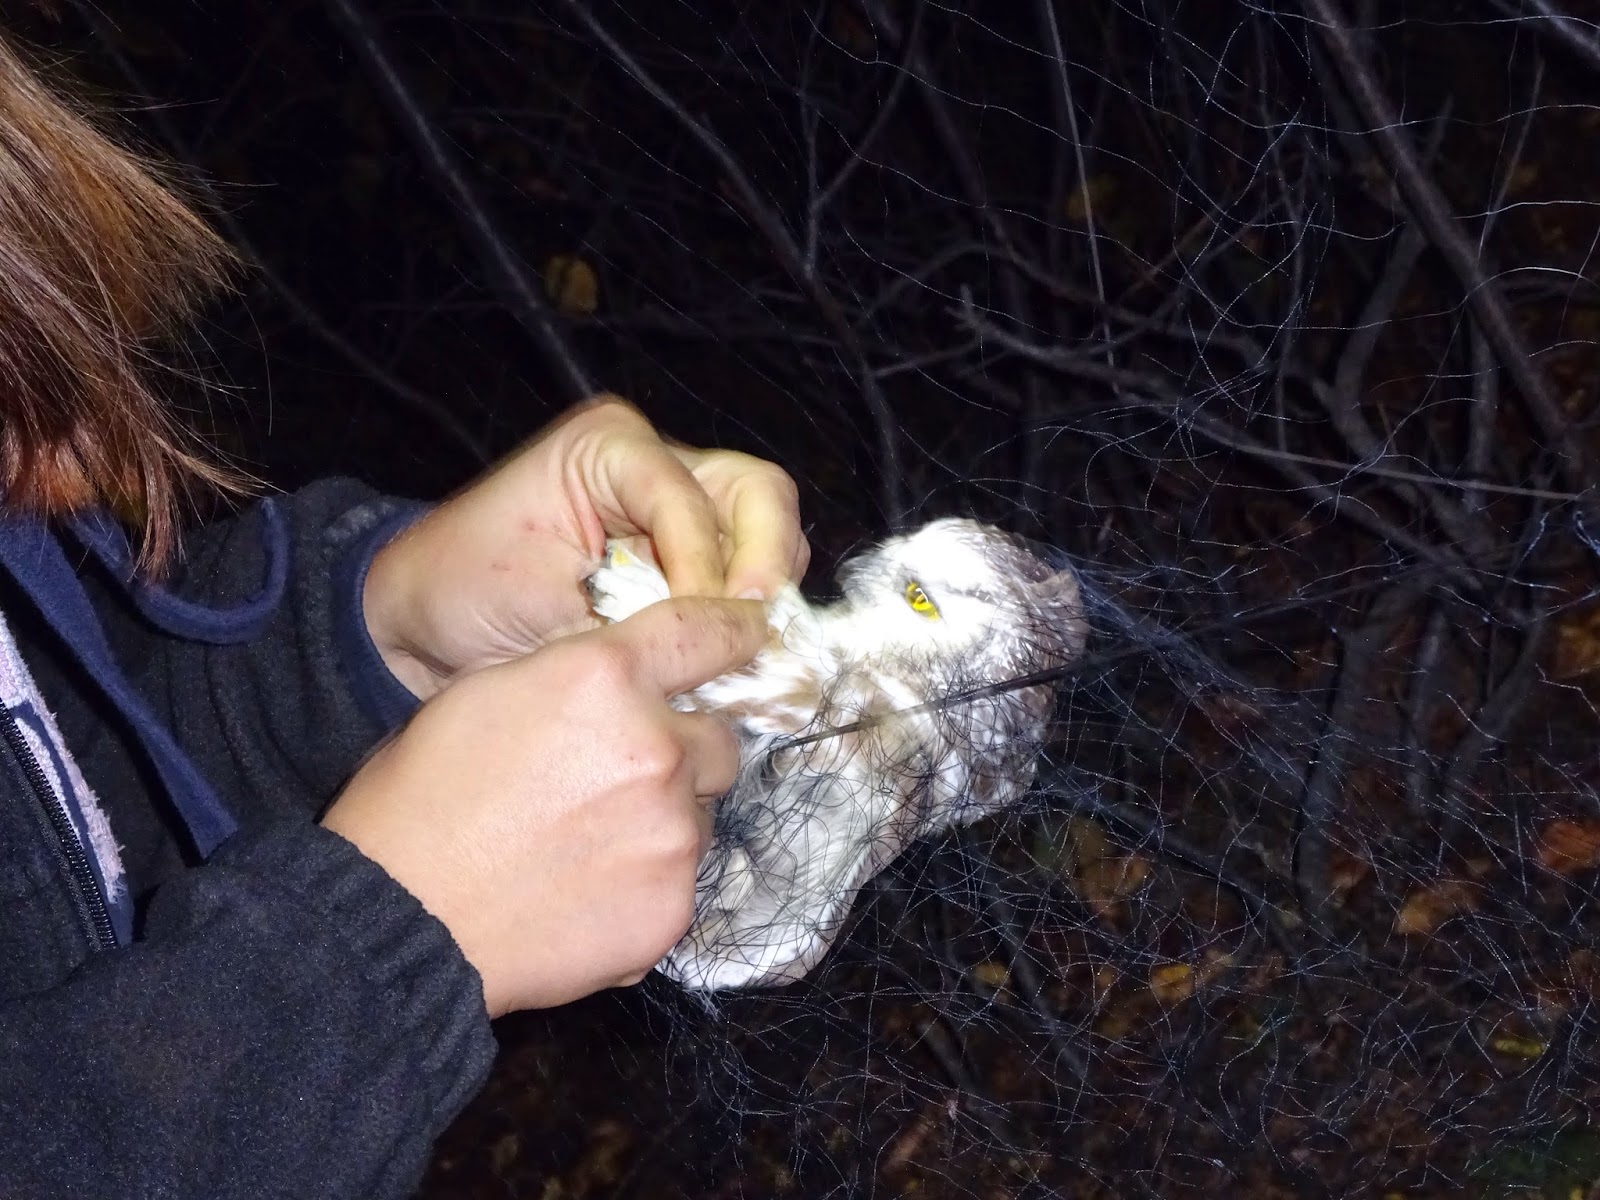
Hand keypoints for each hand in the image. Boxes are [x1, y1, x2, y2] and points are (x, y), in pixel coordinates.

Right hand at [321, 595, 766, 1015]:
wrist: (402, 918)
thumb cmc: (421, 798)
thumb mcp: (486, 693)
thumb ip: (573, 674)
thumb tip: (620, 676)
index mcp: (605, 678)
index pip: (707, 632)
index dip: (734, 630)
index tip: (751, 634)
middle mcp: (656, 747)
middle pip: (719, 738)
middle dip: (684, 751)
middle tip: (621, 779)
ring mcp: (672, 832)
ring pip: (701, 812)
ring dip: (666, 818)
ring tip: (590, 845)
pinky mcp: (674, 905)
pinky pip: (682, 879)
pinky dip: (648, 882)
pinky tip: (587, 892)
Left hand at [363, 397, 808, 699]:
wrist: (426, 622)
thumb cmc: (461, 596)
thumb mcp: (544, 606)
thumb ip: (637, 620)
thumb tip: (719, 644)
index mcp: (606, 446)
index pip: (689, 498)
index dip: (705, 567)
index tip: (702, 627)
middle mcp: (652, 459)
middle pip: (756, 493)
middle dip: (763, 564)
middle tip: (750, 630)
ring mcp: (675, 501)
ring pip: (766, 528)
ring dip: (760, 591)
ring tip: (738, 647)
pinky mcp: (686, 549)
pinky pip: (743, 570)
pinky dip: (743, 611)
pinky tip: (726, 652)